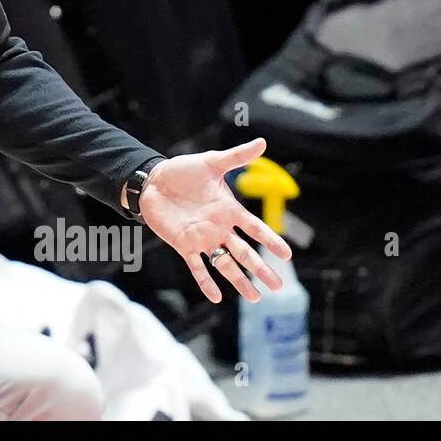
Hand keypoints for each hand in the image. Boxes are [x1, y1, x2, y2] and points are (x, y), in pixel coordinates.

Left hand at [138, 138, 292, 303]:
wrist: (153, 181)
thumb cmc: (183, 171)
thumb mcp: (211, 162)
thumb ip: (236, 157)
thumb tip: (262, 142)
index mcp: (229, 210)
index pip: (255, 228)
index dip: (270, 241)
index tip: (288, 255)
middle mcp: (219, 228)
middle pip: (245, 252)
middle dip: (261, 269)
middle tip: (278, 287)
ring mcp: (202, 238)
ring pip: (225, 264)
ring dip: (239, 281)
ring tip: (255, 298)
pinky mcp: (183, 244)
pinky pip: (196, 266)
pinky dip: (205, 281)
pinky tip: (216, 297)